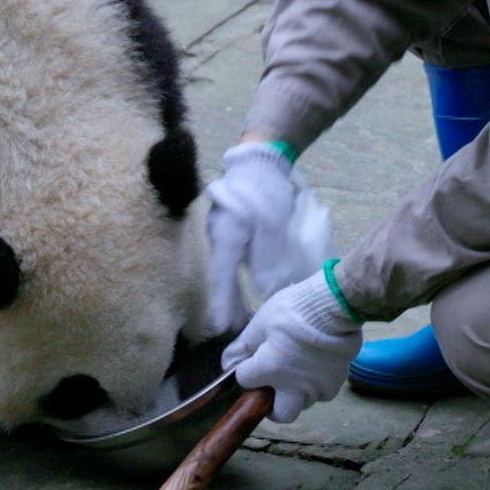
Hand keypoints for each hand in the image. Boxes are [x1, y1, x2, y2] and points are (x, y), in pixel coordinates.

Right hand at [203, 143, 330, 332]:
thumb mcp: (270, 226)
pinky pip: (232, 259)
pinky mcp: (233, 228)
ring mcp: (224, 232)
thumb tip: (265, 291)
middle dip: (228, 305)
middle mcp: (220, 238)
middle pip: (222, 278)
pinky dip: (239, 276)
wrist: (260, 158)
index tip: (219, 329)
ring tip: (241, 317)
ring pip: (227, 270)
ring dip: (234, 293)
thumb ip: (267, 260)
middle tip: (234, 331)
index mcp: (226, 238)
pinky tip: (248, 286)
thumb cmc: (264, 189)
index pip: (221, 279)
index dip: (221, 305)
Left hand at [221, 272, 360, 423]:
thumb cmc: (296, 309)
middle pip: (280, 415)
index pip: (245, 381)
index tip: (250, 362)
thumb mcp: (262, 321)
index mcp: (270, 369)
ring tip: (299, 368)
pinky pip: (323, 392)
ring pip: (304, 402)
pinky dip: (318, 384)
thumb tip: (228, 363)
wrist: (335, 304)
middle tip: (273, 389)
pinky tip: (318, 365)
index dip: (245, 371)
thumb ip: (244, 345)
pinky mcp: (337, 382)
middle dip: (273, 407)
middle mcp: (293, 387)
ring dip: (297, 392)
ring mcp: (317, 387)